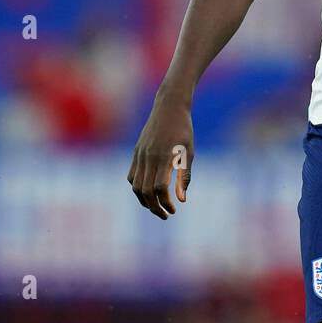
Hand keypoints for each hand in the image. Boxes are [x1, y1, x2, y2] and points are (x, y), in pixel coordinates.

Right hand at [127, 88, 194, 219]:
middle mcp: (148, 157)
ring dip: (144, 200)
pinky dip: (137, 188)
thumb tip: (182, 200)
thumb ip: (184, 176)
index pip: (159, 188)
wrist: (168, 107)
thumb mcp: (189, 152)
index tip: (174, 210)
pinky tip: (148, 193)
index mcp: (164, 157)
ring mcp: (139, 155)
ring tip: (156, 207)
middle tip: (166, 215)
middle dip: (154, 207)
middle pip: (145, 191)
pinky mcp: (136, 152)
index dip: (165, 202)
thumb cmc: (184, 130)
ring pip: (135, 186)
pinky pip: (132, 176)